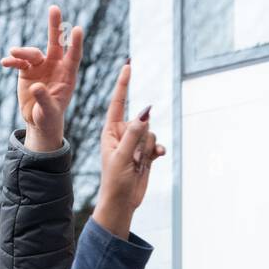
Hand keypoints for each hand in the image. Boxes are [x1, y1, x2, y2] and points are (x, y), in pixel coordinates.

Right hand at [1, 4, 83, 151]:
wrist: (37, 121)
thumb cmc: (49, 117)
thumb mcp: (48, 112)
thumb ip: (44, 99)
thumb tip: (36, 86)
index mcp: (67, 76)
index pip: (73, 56)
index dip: (75, 43)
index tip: (77, 29)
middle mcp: (55, 66)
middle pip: (55, 43)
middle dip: (55, 26)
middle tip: (54, 8)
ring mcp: (41, 66)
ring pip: (33, 52)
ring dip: (23, 51)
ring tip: (13, 52)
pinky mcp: (27, 70)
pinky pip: (19, 61)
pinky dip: (12, 60)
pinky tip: (5, 63)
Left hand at [92, 61, 164, 238]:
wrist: (122, 202)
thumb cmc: (115, 181)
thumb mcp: (122, 156)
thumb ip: (134, 134)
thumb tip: (145, 112)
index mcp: (110, 131)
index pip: (118, 103)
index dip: (123, 84)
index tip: (128, 66)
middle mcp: (122, 134)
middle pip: (141, 121)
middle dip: (141, 138)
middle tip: (132, 158)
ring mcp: (135, 144)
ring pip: (151, 133)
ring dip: (147, 148)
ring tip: (137, 163)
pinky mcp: (145, 153)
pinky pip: (157, 143)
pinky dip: (157, 150)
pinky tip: (158, 157)